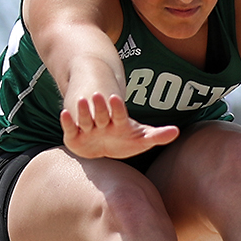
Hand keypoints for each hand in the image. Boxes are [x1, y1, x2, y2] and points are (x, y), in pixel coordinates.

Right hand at [60, 92, 178, 159]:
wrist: (101, 143)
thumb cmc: (124, 138)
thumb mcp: (141, 138)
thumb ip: (157, 135)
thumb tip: (176, 132)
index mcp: (119, 122)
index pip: (120, 114)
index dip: (117, 108)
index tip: (115, 97)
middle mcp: (102, 123)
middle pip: (102, 114)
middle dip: (100, 107)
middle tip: (98, 96)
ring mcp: (88, 129)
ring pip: (85, 119)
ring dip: (83, 111)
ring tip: (81, 102)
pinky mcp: (74, 137)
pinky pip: (69, 128)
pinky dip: (66, 122)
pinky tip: (63, 113)